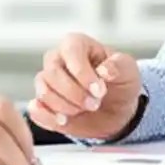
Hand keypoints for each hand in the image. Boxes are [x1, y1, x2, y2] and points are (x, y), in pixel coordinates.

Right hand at [26, 33, 141, 140]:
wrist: (116, 110)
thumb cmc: (119, 83)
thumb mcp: (128, 71)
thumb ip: (120, 66)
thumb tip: (105, 69)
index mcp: (76, 45)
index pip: (70, 51)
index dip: (83, 73)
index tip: (100, 90)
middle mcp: (57, 60)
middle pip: (53, 73)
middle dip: (75, 93)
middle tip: (95, 103)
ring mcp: (47, 82)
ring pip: (43, 91)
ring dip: (65, 106)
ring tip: (83, 110)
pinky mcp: (43, 104)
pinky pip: (35, 109)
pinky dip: (48, 117)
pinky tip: (65, 120)